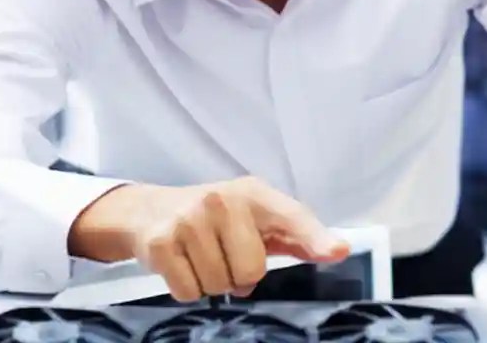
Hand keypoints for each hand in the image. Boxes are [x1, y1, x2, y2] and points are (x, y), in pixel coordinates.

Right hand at [69, 177, 348, 301]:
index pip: (292, 217)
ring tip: (200, 257)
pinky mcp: (161, 243)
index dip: (316, 237)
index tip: (338, 250)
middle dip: (238, 275)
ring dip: (211, 282)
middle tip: (222, 254)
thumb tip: (337, 250)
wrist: (148, 210)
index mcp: (254, 194)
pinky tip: (181, 264)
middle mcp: (222, 201)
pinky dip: (187, 288)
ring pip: (219, 285)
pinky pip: (189, 292)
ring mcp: (189, 220)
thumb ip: (296, 237)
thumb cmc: (215, 219)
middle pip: (251, 271)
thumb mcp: (255, 218)